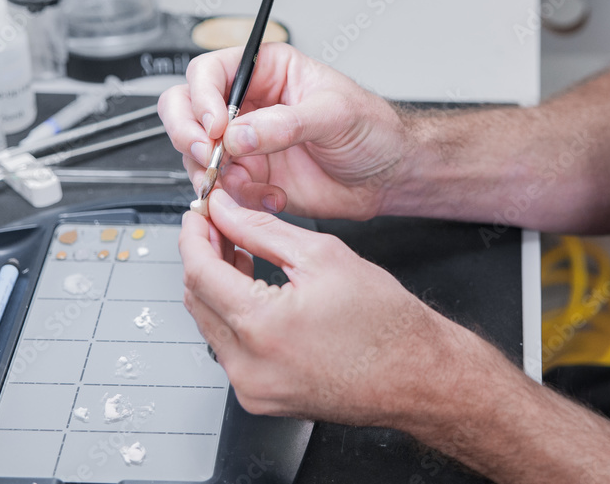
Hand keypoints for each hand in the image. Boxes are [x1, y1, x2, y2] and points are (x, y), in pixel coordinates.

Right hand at [158, 43, 406, 219]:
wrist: (387, 175)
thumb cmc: (371, 129)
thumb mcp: (335, 114)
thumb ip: (285, 123)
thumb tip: (240, 134)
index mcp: (265, 71)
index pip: (209, 73)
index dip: (202, 98)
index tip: (217, 126)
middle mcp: (247, 105)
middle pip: (185, 108)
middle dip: (188, 134)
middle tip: (209, 155)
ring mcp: (244, 144)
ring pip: (196, 155)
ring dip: (215, 174)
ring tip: (250, 182)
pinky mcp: (249, 179)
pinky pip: (221, 190)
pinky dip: (238, 200)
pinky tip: (273, 197)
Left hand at [179, 190, 452, 425]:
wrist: (416, 376)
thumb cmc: (387, 325)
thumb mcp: (322, 256)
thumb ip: (261, 229)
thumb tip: (226, 212)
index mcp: (261, 327)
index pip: (198, 271)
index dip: (194, 235)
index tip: (199, 214)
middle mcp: (248, 366)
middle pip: (197, 298)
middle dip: (203, 256)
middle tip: (220, 227)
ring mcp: (252, 388)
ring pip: (209, 324)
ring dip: (216, 285)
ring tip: (239, 253)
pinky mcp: (260, 398)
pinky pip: (228, 349)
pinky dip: (232, 315)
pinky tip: (252, 291)